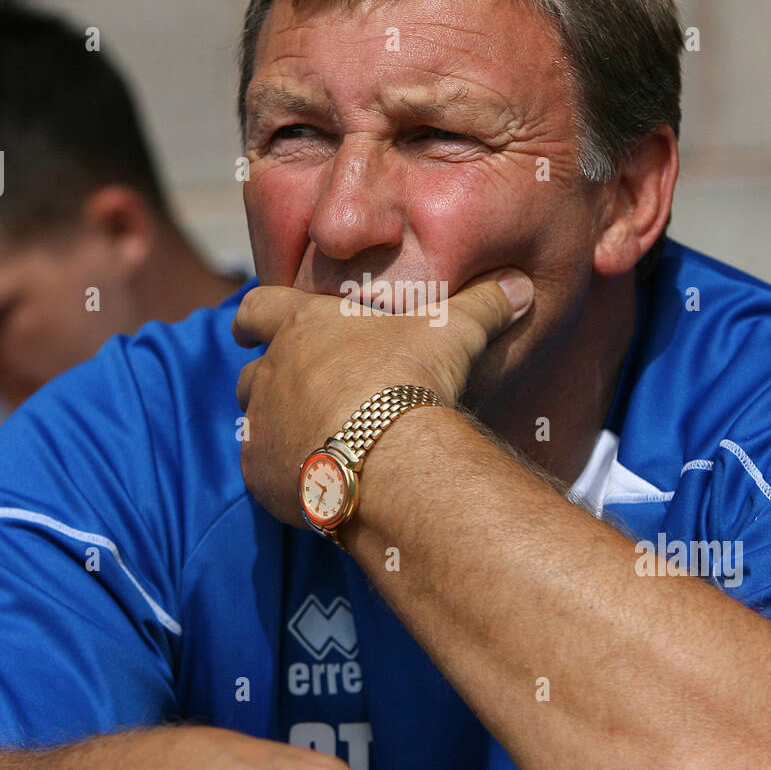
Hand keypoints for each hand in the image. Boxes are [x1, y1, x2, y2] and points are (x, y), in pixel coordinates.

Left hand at [232, 269, 532, 525]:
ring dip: (274, 426)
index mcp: (300, 326)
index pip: (257, 307)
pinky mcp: (261, 475)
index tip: (248, 325)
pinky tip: (314, 483)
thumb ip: (485, 305)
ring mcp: (260, 424)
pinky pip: (263, 472)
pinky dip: (282, 474)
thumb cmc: (412, 377)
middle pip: (251, 372)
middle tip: (298, 393)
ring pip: (252, 421)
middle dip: (271, 381)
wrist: (389, 454)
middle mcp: (270, 372)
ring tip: (310, 440)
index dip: (254, 317)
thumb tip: (523, 286)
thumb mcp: (454, 331)